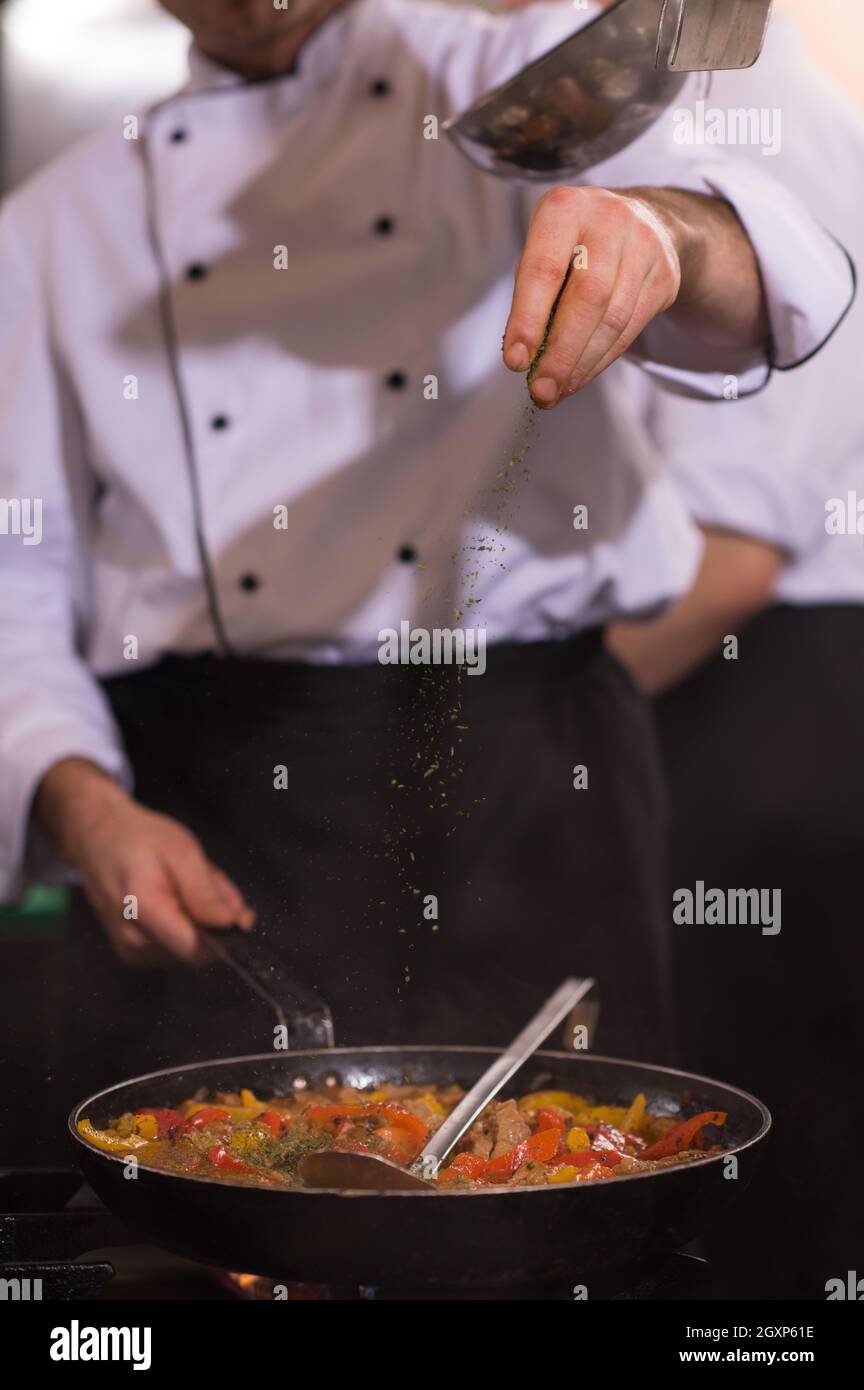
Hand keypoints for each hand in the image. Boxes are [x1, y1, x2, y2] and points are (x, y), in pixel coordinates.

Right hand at [36, 758, 254, 966]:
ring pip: (190, 948)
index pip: (198, 950)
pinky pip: (176, 946)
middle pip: (199, 949)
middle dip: (214, 920)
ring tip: (184, 885)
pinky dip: (185, 924)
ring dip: (200, 921)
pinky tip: (173, 897)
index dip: (227, 936)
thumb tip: (233, 923)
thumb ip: (206, 892)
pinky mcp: (133, 953)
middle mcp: (134, 941)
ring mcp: (131, 951)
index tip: (239, 913)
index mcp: (144, 912)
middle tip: (205, 882)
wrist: (95, 837)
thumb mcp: (181, 850)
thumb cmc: (135, 837)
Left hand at [503, 185, 682, 407]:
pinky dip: (601, 360)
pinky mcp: (665, 276)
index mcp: (565, 208)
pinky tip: (580, 378)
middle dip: (561, 353)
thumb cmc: (576, 243)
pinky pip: (631, 329)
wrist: (645, 221)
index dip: (528, 319)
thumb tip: (525, 357)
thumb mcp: (546, 248)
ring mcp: (644, 246)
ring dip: (581, 364)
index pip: (544, 270)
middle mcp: (608, 219)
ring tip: (556, 391)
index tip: (516, 361)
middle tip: (541, 390)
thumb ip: (532, 294)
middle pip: (586, 299)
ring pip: (612, 320)